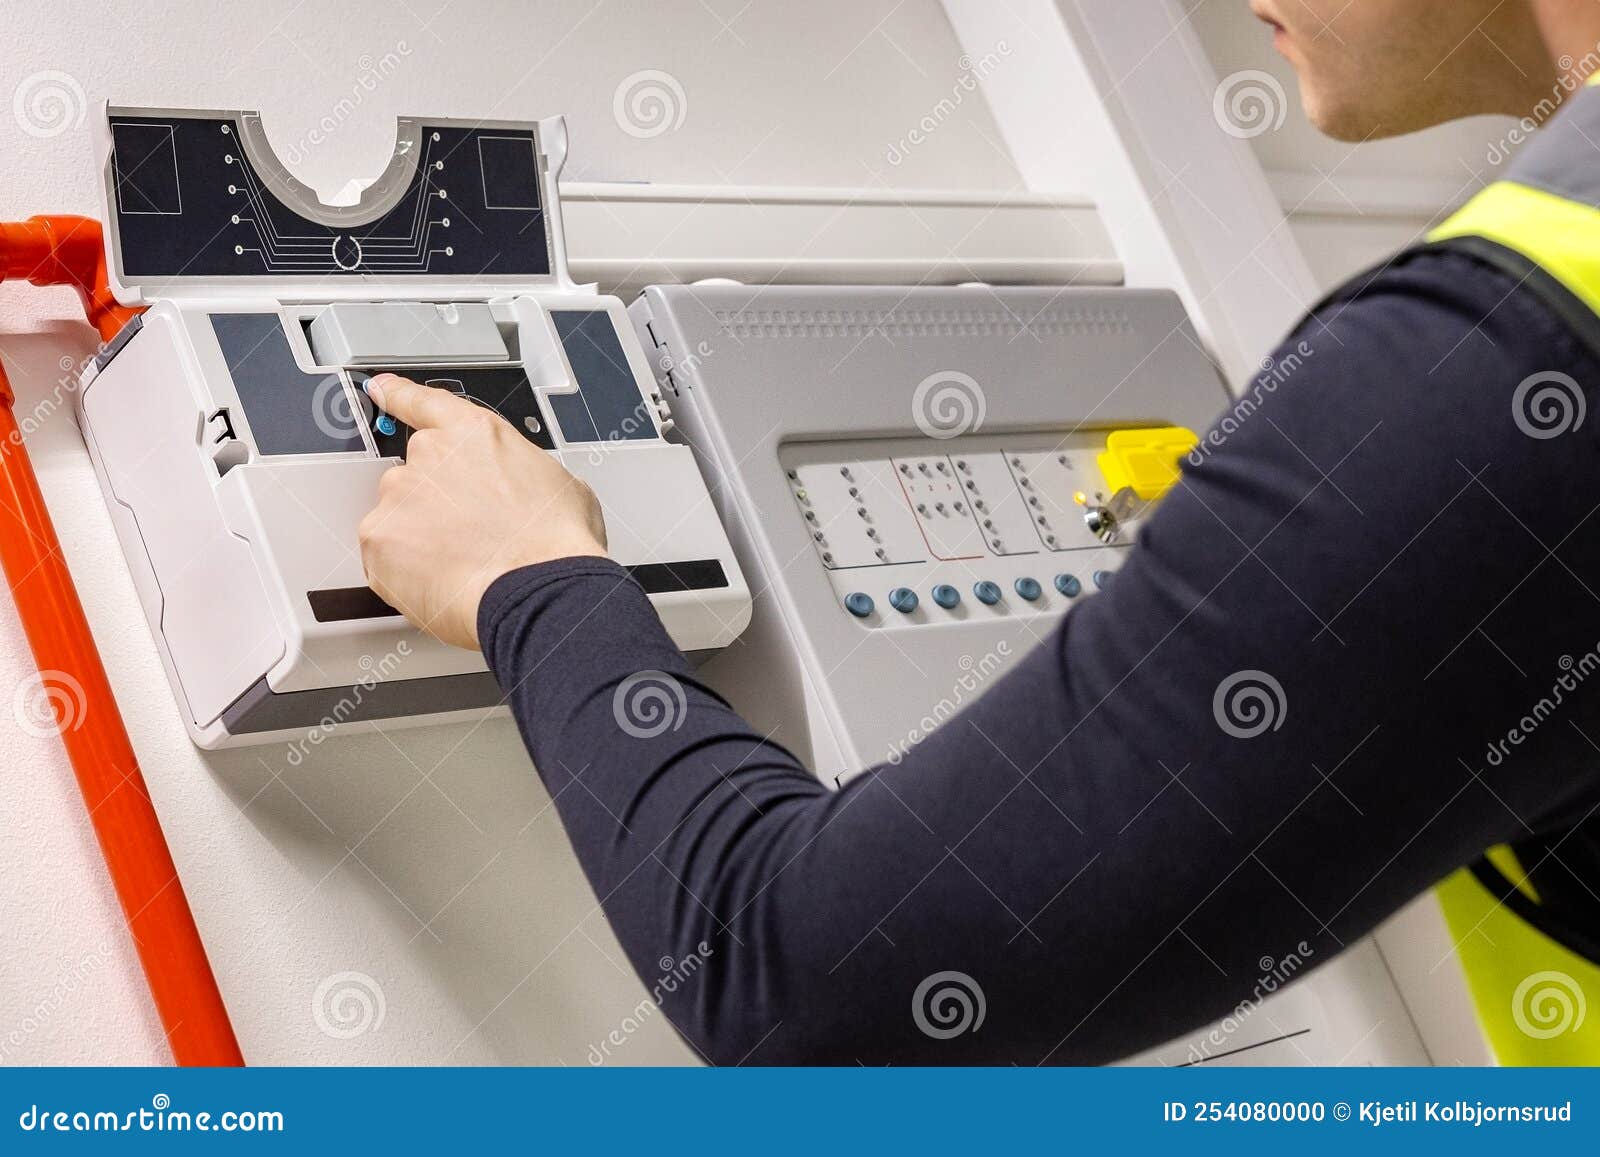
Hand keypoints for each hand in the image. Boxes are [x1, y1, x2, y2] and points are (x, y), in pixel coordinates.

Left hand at [357, 374, 607, 649]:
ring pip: (398, 518)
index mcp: (475, 435)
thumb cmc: (556, 545)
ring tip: (463, 566)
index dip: (400, 396)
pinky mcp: (378, 537)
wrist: (538, 591)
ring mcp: (399, 494)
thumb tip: (532, 491)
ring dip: (420, 540)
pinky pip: (383, 557)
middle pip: (415, 475)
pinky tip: (443, 583)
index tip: (383, 390)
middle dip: (435, 506)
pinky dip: (405, 574)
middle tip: (470, 537)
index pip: (424, 402)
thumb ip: (527, 475)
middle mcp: (430, 455)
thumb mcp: (563, 487)